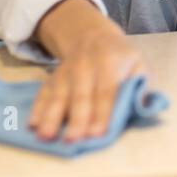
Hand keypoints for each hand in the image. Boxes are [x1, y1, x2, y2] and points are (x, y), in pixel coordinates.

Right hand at [30, 0, 146, 142]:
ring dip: (51, 116)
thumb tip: (143, 107)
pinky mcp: (53, 77)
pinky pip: (43, 92)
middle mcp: (85, 65)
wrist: (92, 36)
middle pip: (80, 94)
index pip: (107, 90)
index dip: (102, 112)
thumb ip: (142, 87)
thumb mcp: (139, 65)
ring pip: (59, 94)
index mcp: (111, 62)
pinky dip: (37, 108)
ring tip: (46, 136)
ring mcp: (66, 70)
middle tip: (72, 140)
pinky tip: (33, 124)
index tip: (97, 133)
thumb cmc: (122, 60)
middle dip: (76, 118)